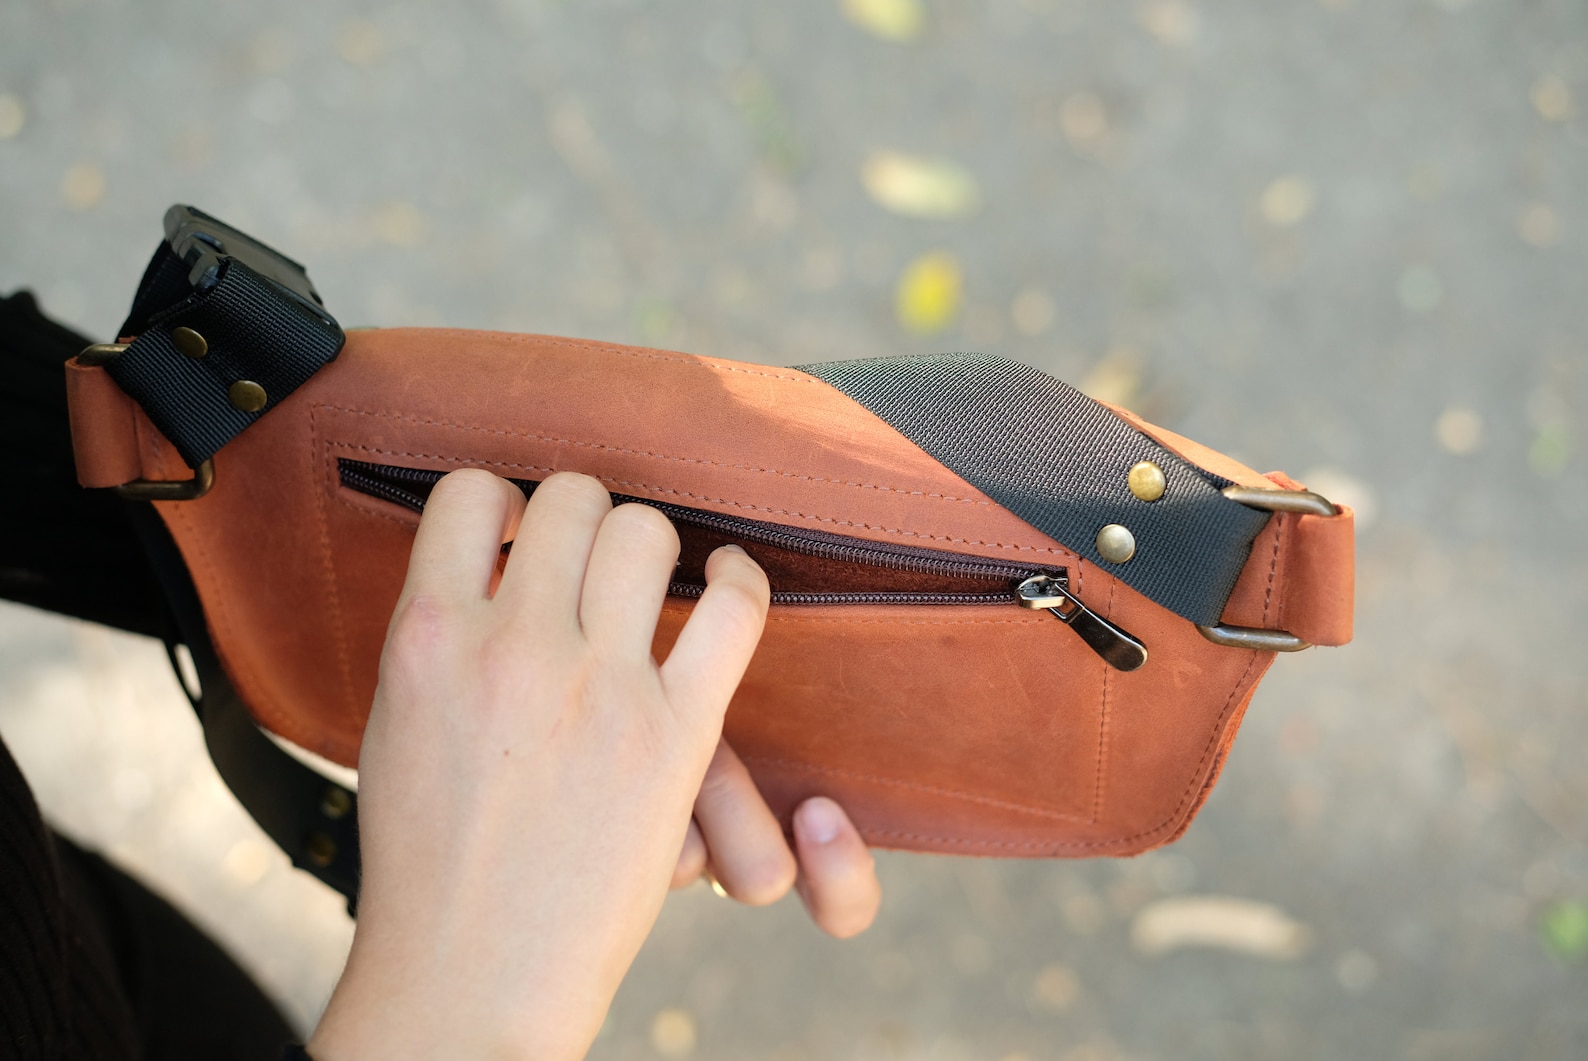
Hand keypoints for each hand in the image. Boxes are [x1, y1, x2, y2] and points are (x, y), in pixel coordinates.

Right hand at [309, 470, 875, 1060]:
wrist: (470, 971)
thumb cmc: (427, 856)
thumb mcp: (395, 720)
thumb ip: (436, 632)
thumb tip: (479, 559)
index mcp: (428, 639)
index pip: (470, 494)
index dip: (505, 502)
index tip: (522, 531)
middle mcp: (511, 649)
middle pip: (573, 500)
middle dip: (584, 518)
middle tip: (590, 559)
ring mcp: (597, 688)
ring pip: (645, 534)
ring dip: (649, 544)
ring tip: (647, 576)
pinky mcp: (672, 734)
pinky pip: (730, 609)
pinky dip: (739, 578)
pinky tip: (728, 579)